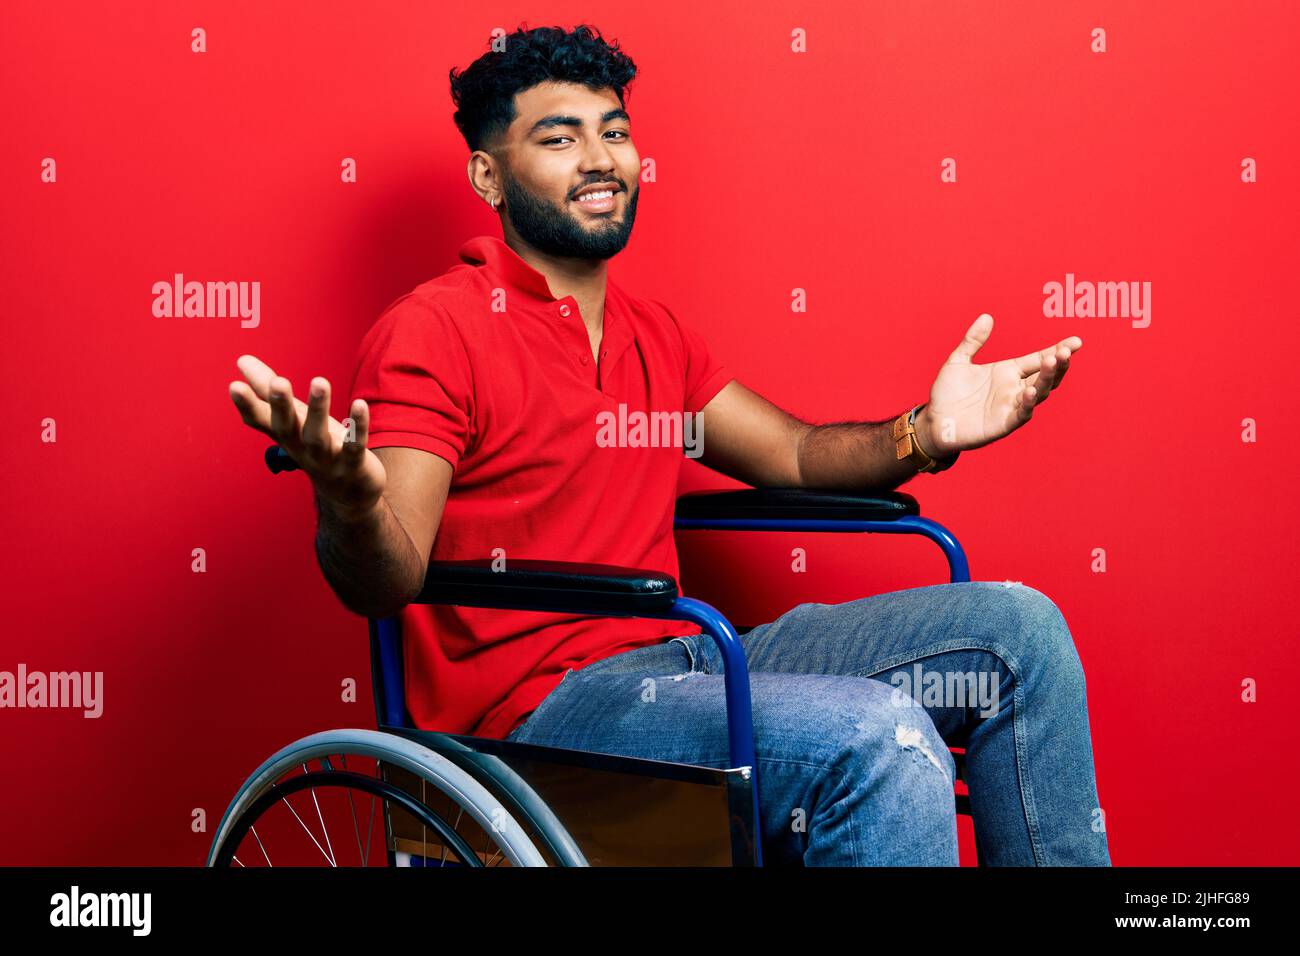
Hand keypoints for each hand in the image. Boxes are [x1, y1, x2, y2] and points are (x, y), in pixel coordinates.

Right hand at [228, 354, 385, 518]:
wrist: (348, 495)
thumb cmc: (316, 447)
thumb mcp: (292, 418)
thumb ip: (267, 390)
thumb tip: (242, 360)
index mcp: (284, 434)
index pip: (260, 421)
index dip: (247, 406)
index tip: (234, 386)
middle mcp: (300, 448)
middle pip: (287, 428)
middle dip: (281, 406)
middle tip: (278, 381)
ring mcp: (326, 459)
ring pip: (318, 436)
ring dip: (319, 410)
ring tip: (320, 381)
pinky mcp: (353, 465)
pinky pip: (355, 446)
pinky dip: (358, 427)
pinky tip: (361, 404)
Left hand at [916, 313, 1080, 455]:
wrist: (934, 421)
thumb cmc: (947, 393)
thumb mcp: (958, 361)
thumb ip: (972, 340)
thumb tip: (986, 316)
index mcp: (1008, 372)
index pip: (1038, 358)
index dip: (1057, 350)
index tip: (1075, 341)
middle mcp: (1015, 388)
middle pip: (1045, 375)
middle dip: (1057, 364)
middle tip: (1066, 351)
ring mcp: (1012, 406)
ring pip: (1039, 393)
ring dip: (1047, 379)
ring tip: (1053, 362)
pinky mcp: (1004, 423)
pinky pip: (1022, 413)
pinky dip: (1028, 403)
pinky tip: (1031, 391)